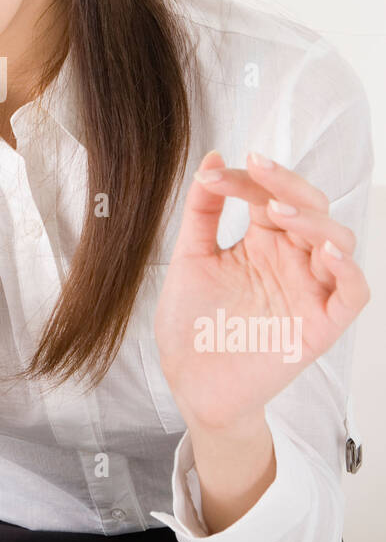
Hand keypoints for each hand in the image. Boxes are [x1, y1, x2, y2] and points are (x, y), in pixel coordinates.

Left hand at [154, 150, 369, 431]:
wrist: (189, 382)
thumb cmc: (193, 325)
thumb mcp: (190, 258)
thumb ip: (203, 212)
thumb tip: (212, 159)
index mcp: (262, 242)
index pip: (269, 195)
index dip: (247, 180)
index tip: (213, 176)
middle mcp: (290, 261)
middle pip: (311, 208)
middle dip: (287, 183)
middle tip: (258, 170)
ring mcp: (308, 291)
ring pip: (337, 242)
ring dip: (313, 220)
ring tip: (278, 211)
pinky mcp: (319, 326)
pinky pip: (352, 294)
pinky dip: (346, 271)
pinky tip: (323, 253)